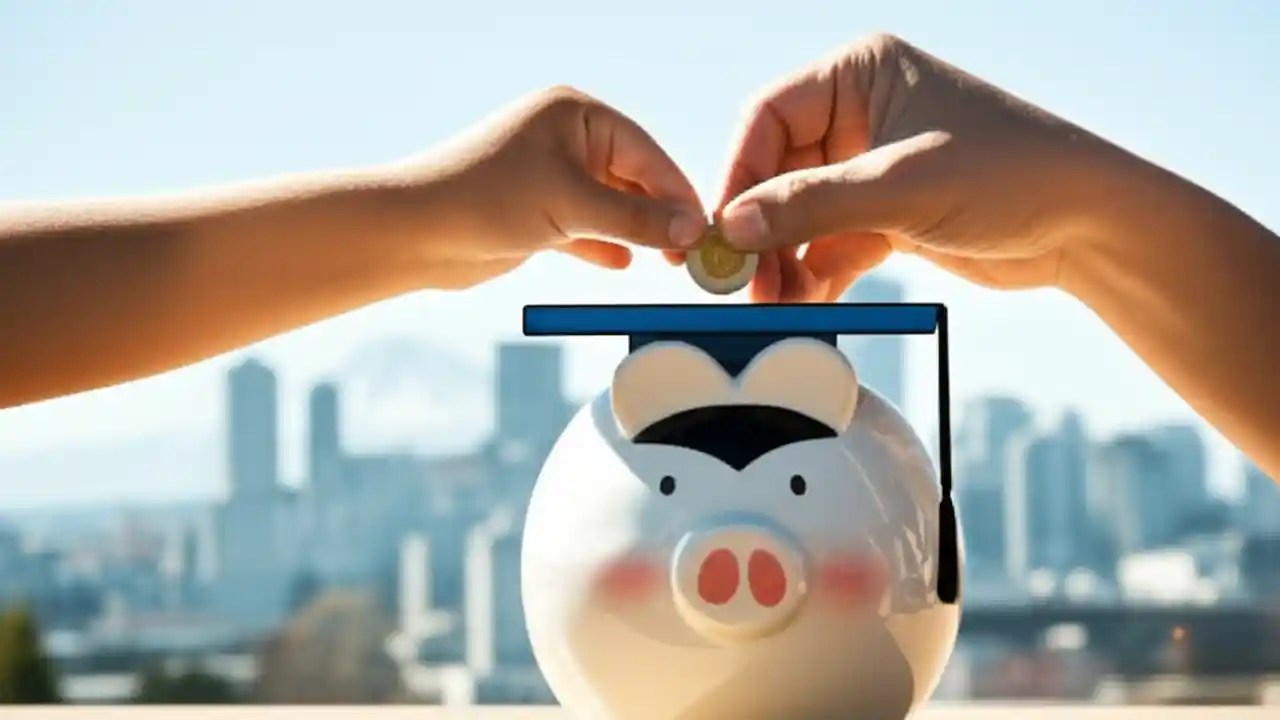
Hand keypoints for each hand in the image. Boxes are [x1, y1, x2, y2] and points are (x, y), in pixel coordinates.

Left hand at [397, 86, 706, 289]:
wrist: (414, 235)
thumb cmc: (485, 200)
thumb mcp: (570, 206)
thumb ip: (635, 218)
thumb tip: (691, 230)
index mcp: (576, 115)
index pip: (645, 153)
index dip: (678, 193)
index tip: (706, 231)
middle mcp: (567, 140)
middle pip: (633, 178)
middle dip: (662, 216)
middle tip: (693, 255)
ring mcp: (552, 176)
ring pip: (612, 206)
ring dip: (637, 233)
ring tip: (669, 263)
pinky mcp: (538, 213)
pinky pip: (587, 228)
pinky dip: (605, 245)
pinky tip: (623, 264)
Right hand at [708, 33, 1125, 301]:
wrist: (1087, 224)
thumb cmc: (1008, 173)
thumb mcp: (899, 186)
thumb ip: (809, 205)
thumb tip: (731, 227)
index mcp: (861, 74)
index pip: (769, 117)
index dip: (739, 174)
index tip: (723, 231)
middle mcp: (861, 113)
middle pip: (779, 171)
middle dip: (761, 230)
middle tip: (743, 283)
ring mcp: (872, 167)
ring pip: (801, 214)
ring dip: (785, 260)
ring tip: (776, 304)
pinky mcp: (888, 214)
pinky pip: (831, 243)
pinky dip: (816, 274)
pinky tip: (806, 304)